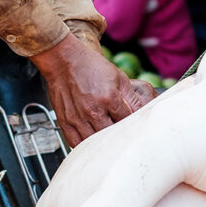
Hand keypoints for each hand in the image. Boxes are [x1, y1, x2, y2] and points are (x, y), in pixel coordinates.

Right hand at [30, 33, 153, 145]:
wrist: (65, 60)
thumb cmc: (91, 66)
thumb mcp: (118, 77)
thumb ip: (131, 97)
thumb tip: (141, 111)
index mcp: (109, 98)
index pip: (126, 121)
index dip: (131, 124)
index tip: (133, 126)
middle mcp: (93, 110)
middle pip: (111, 135)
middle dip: (118, 136)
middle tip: (122, 136)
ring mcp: (77, 117)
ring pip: (94, 142)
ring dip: (102, 143)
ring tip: (108, 142)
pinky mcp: (65, 120)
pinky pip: (75, 142)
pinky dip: (84, 146)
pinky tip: (90, 144)